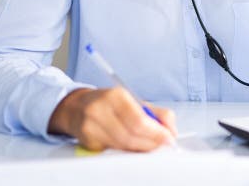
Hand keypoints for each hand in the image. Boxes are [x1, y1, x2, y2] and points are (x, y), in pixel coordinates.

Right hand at [48, 87, 177, 151]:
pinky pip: (112, 151)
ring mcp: (90, 126)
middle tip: (163, 147)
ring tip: (150, 148)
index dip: (156, 134)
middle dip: (151, 144)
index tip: (169, 140)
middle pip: (131, 136)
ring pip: (122, 146)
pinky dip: (127, 152)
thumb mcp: (133, 101)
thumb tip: (172, 131)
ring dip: (140, 150)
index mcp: (115, 96)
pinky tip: (133, 149)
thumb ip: (157, 114)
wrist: (76, 107)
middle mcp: (100, 109)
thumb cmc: (110, 104)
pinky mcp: (86, 141)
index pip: (138, 120)